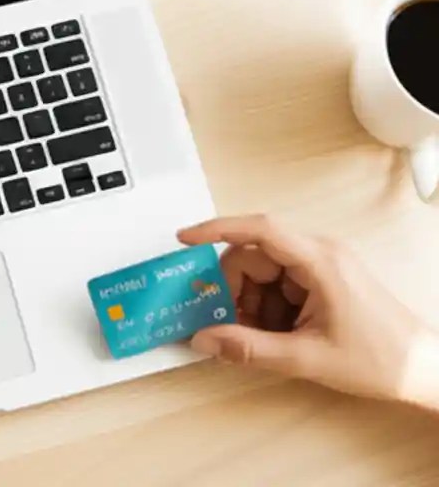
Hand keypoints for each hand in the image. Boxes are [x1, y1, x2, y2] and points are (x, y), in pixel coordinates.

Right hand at [180, 215, 438, 410]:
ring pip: (262, 273)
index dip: (217, 229)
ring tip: (262, 338)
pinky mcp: (321, 280)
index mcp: (319, 260)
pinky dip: (266, 309)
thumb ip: (249, 348)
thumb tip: (203, 339)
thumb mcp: (306, 358)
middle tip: (228, 324)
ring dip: (251, 304)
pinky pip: (277, 285)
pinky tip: (277, 336)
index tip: (184, 239)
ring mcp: (320, 266)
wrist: (423, 369)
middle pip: (253, 256)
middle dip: (234, 290)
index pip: (259, 230)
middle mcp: (318, 253)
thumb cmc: (379, 359)